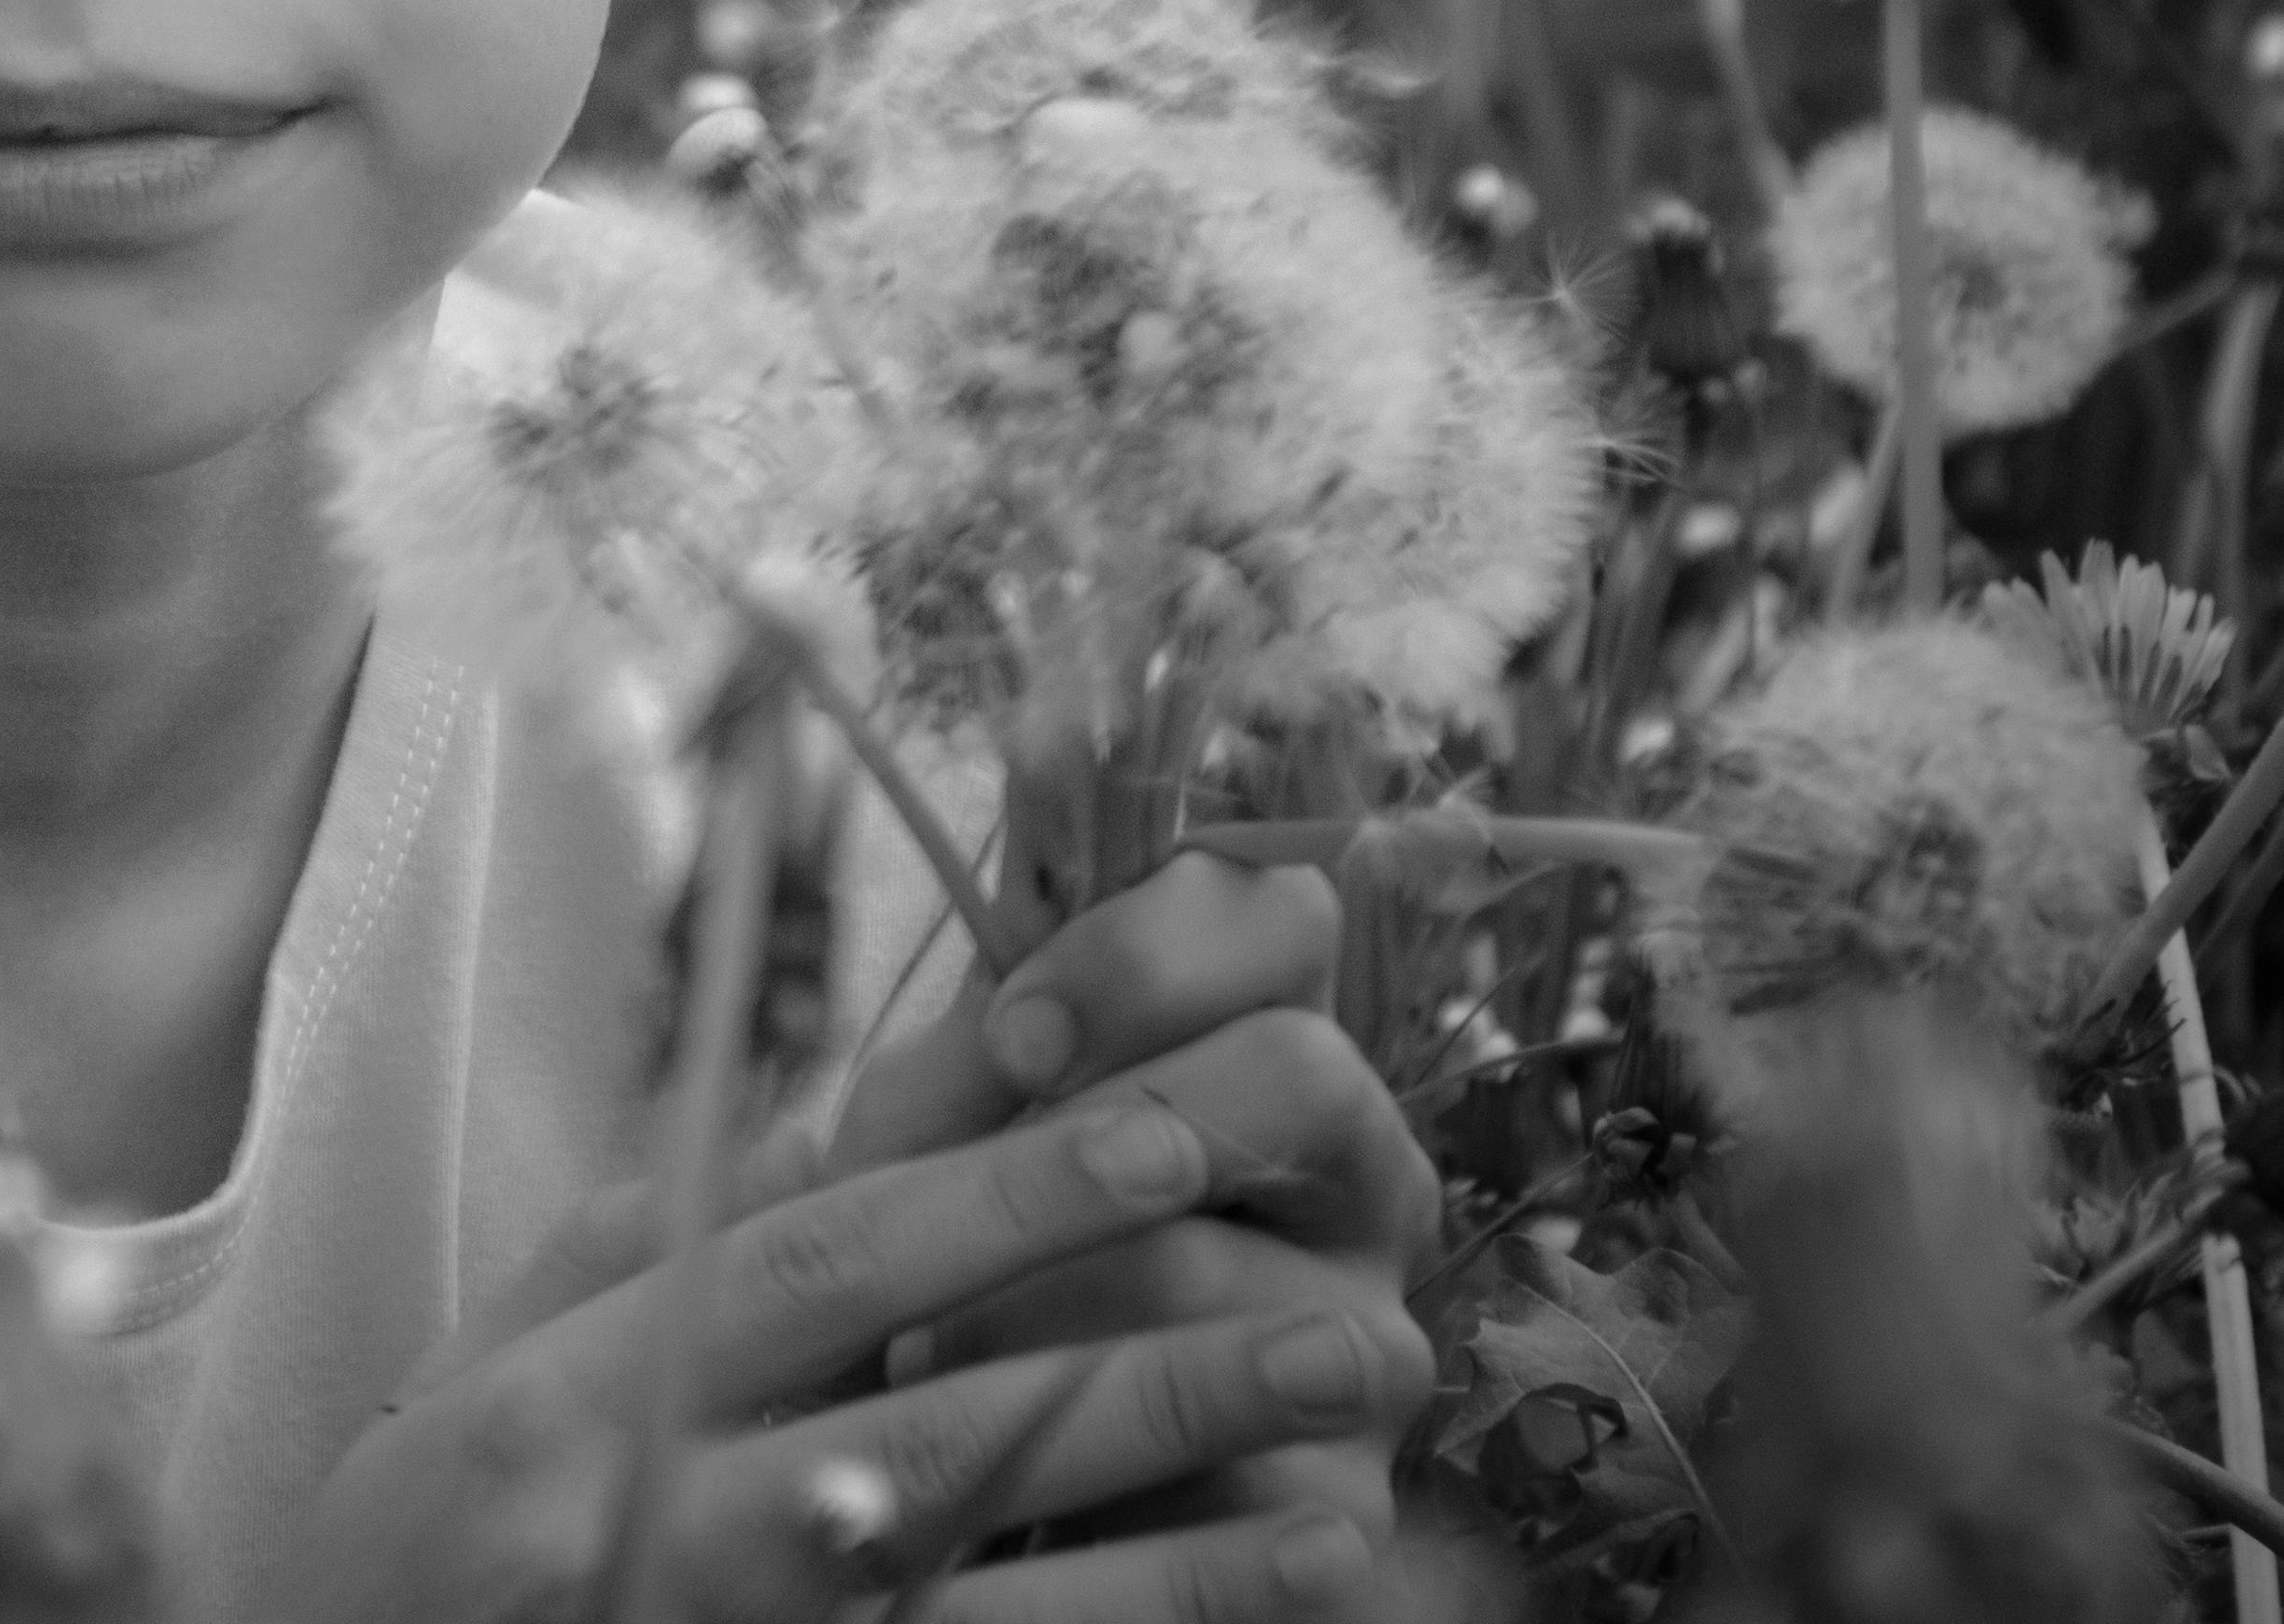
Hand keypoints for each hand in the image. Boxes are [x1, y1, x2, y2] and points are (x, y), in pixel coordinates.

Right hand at [298, 1005, 1429, 1622]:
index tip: (1160, 1114)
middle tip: (1319, 1257)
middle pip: (931, 1403)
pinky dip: (1147, 1621)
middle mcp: (659, 1508)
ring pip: (991, 1556)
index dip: (991, 1183)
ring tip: (1351, 1415)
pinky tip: (1288, 1564)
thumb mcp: (503, 1355)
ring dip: (1185, 1489)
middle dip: (1134, 1329)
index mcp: (584, 1377)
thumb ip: (664, 1231)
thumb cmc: (429, 1528)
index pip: (815, 1252)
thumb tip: (859, 1092)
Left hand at [819, 858, 1441, 1563]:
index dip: (1146, 955)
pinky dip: (1094, 1463)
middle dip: (1118, 1119)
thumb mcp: (922, 1138)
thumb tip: (1043, 777)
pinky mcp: (1344, 1507)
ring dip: (1047, 1308)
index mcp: (1264, 1046)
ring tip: (939, 1349)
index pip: (1283, 912)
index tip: (1013, 1034)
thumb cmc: (933, 1273)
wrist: (914, 1501)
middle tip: (989, 1191)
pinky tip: (1028, 1472)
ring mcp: (1369, 1344)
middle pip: (1306, 1067)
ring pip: (1235, 1276)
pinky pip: (1248, 1462)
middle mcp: (1357, 1180)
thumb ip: (976, 1023)